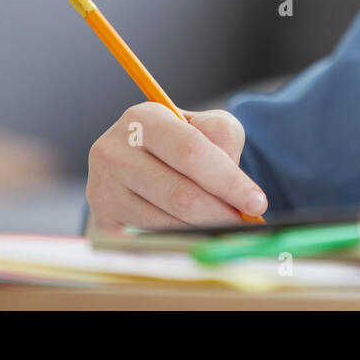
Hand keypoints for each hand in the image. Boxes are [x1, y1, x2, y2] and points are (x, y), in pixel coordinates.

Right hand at [86, 103, 267, 233]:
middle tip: (246, 225)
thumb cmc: (184, 142)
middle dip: (221, 213)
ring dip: (204, 231)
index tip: (257, 203)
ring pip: (166, 222)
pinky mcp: (103, 222)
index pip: (191, 152)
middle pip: (180, 194)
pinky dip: (181, 242)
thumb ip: (225, 142)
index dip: (228, 181)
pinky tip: (199, 237)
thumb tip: (242, 194)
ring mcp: (103, 189)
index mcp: (142, 118)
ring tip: (225, 228)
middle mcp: (113, 151)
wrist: (144, 161)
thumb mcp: (208, 127)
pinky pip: (151, 241)